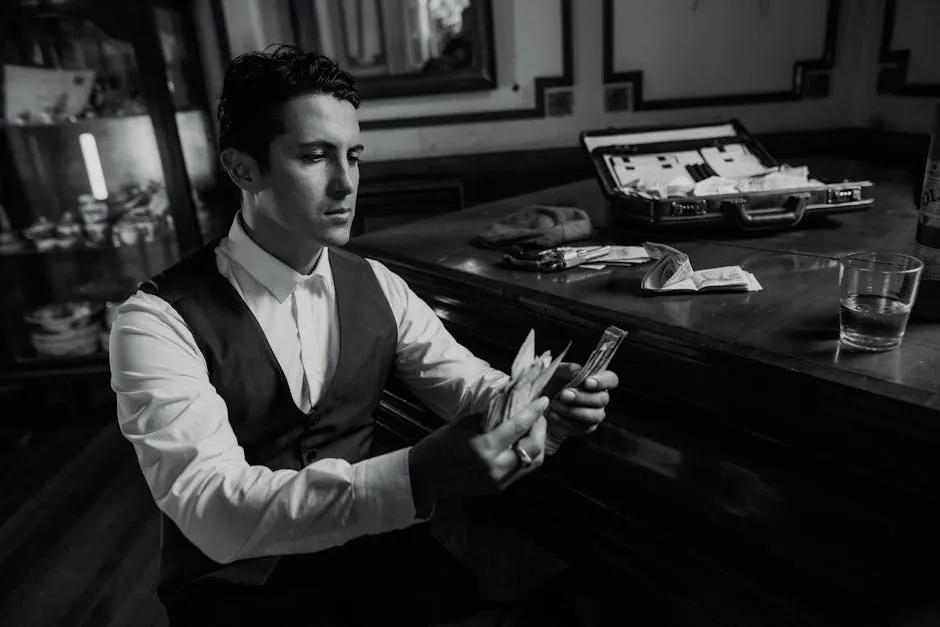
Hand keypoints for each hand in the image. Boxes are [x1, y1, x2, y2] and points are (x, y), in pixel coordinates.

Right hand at [408, 396, 549, 510]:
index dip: (534, 412)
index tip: (544, 400)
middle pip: (533, 448)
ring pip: (533, 462)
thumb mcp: (460, 425)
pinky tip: (521, 443)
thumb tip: (508, 403)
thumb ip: (487, 416)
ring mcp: (499, 480)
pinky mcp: (498, 488)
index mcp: (484, 447)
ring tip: (533, 429)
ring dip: (537, 444)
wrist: (423, 479)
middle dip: (540, 429)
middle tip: (538, 415)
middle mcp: (496, 466)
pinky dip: (526, 455)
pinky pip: (522, 470)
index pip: (518, 427)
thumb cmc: (437, 447)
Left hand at [545, 362, 618, 437]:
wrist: (538, 402)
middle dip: (582, 397)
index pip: (611, 379)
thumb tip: (579, 372)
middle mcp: (600, 398)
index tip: (587, 382)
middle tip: (564, 395)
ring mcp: (594, 415)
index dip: (603, 381)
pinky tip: (554, 415)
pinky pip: (583, 428)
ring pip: (595, 416)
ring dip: (574, 411)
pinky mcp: (585, 428)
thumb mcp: (556, 371)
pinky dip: (567, 422)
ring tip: (556, 405)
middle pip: (602, 399)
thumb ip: (569, 369)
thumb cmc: (551, 383)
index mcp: (597, 381)